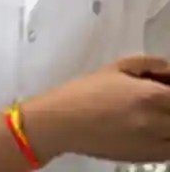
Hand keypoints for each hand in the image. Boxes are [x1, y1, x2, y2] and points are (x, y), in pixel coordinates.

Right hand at [23, 56, 169, 162]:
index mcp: (150, 96)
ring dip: (169, 122)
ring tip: (154, 114)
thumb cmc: (84, 93)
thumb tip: (167, 69)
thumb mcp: (115, 67)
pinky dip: (166, 140)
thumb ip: (148, 63)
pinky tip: (150, 130)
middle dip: (169, 105)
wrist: (62, 123)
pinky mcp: (146, 157)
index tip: (165, 87)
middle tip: (158, 99)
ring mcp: (153, 142)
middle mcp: (157, 122)